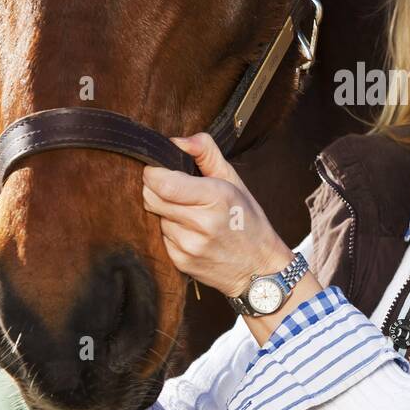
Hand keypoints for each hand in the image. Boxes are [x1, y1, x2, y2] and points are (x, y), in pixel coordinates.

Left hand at [143, 132, 292, 298]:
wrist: (259, 269)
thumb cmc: (247, 221)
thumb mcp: (234, 182)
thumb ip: (206, 153)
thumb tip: (178, 140)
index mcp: (216, 197)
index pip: (162, 182)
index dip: (154, 172)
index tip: (160, 169)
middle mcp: (201, 223)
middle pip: (150, 197)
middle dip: (157, 189)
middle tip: (175, 189)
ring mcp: (189, 245)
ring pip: (154, 216)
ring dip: (165, 211)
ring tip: (189, 213)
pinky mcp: (181, 261)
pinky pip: (161, 236)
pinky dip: (170, 230)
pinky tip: (190, 232)